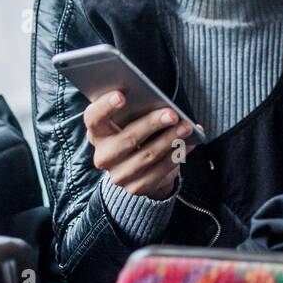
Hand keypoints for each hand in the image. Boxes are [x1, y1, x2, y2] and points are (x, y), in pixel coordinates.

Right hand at [83, 91, 198, 199]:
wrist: (139, 169)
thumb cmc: (136, 132)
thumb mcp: (129, 121)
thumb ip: (135, 110)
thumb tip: (158, 100)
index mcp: (97, 132)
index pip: (94, 118)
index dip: (105, 107)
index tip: (122, 96)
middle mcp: (103, 155)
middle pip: (127, 138)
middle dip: (152, 124)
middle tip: (172, 114)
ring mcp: (118, 174)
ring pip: (147, 155)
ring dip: (170, 140)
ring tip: (186, 127)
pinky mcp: (135, 187)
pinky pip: (159, 171)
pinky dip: (176, 156)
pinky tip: (188, 144)